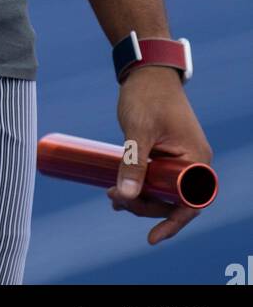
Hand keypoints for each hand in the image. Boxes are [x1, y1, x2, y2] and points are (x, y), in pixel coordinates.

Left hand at [107, 65, 212, 244]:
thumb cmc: (147, 94)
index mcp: (196, 158)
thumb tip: (126, 197)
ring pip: (162, 190)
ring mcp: (180, 156)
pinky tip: (118, 190)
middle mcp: (193, 160)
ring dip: (139, 197)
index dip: (173, 222)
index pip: (190, 202)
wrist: (146, 69)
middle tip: (115, 201)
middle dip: (145, 206)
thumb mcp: (137, 130)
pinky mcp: (166, 152)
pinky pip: (156, 177)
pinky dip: (139, 185)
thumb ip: (133, 162)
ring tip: (111, 196)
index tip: (152, 237)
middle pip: (173, 200)